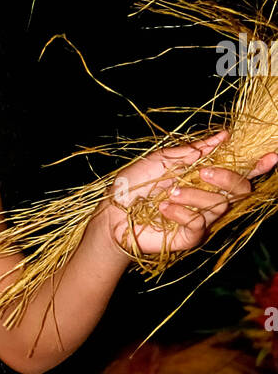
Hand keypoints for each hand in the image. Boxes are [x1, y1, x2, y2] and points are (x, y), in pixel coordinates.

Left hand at [99, 130, 277, 257]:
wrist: (112, 214)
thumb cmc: (133, 185)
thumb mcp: (161, 160)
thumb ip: (192, 150)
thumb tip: (222, 137)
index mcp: (203, 174)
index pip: (237, 170)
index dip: (257, 164)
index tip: (271, 155)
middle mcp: (207, 195)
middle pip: (240, 189)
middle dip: (228, 178)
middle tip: (205, 172)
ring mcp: (201, 217)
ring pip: (219, 205)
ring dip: (195, 195)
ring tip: (168, 193)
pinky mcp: (191, 236)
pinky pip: (201, 223)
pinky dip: (182, 212)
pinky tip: (163, 209)